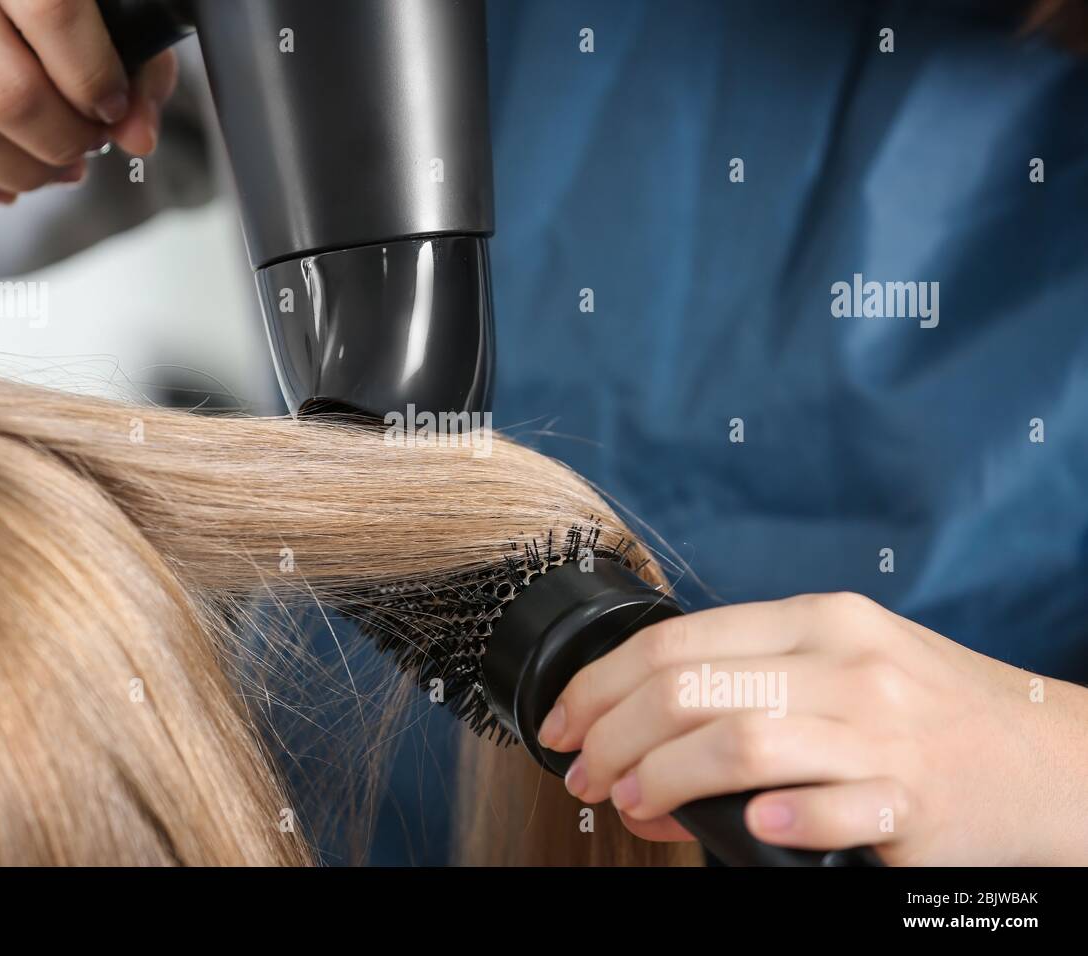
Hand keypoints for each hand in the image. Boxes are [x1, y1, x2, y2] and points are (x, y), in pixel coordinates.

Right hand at [0, 0, 176, 202]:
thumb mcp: (80, 3)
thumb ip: (131, 60)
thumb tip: (139, 135)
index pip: (52, 13)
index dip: (94, 80)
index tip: (111, 108)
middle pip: (7, 93)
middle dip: (62, 142)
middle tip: (83, 147)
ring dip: (22, 172)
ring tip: (52, 168)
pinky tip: (4, 184)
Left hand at [538, 591, 1087, 864]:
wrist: (1052, 756)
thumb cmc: (932, 711)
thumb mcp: (846, 664)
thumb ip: (753, 683)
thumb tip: (642, 733)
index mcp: (818, 620)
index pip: (675, 642)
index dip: (599, 686)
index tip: (562, 723)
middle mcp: (846, 662)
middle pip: (688, 689)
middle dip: (611, 737)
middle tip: (585, 774)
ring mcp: (883, 730)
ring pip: (740, 740)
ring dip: (665, 778)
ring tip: (634, 804)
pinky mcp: (916, 798)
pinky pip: (832, 805)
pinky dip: (779, 816)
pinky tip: (748, 828)